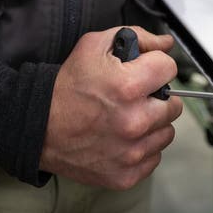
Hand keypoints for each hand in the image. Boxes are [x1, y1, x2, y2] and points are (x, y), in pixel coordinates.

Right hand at [40, 25, 181, 188]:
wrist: (38, 127)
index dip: (155, 65)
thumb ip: (137, 37)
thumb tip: (165, 44)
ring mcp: (131, 152)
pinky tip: (123, 138)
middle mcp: (134, 121)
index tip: (143, 72)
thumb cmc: (67, 87)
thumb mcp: (94, 46)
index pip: (170, 68)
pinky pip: (154, 158)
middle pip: (174, 105)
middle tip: (135, 97)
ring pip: (166, 132)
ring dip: (152, 124)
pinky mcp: (126, 175)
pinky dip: (142, 148)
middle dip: (157, 97)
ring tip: (127, 118)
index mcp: (129, 87)